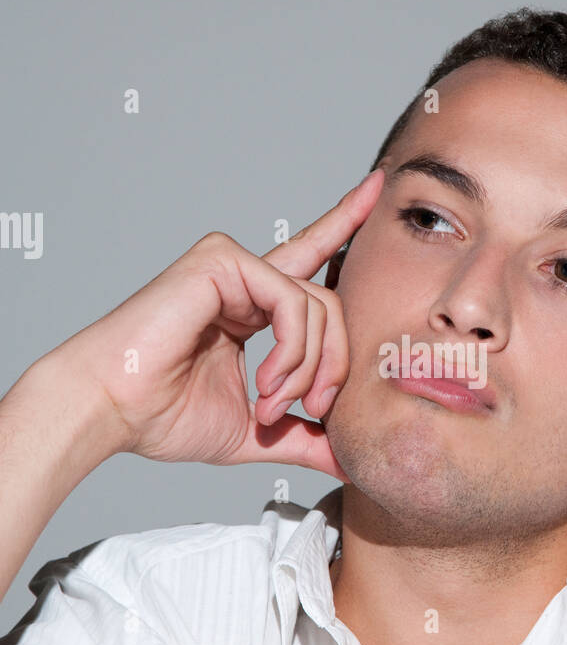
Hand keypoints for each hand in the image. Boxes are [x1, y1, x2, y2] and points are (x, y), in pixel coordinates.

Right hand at [46, 169, 383, 472]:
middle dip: (334, 367)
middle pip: (330, 304)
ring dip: (307, 370)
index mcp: (253, 308)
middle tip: (314, 412)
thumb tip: (351, 460)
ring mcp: (234, 264)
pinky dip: (293, 350)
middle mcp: (246, 279)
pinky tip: (266, 383)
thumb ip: (306, 438)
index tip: (376, 185)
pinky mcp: (223, 260)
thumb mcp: (258, 432)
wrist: (113, 408)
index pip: (312, 263)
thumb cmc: (164, 416)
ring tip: (272, 405)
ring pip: (317, 306)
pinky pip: (292, 300)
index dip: (344, 222)